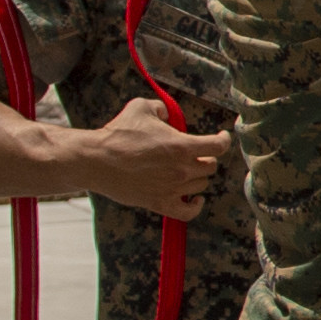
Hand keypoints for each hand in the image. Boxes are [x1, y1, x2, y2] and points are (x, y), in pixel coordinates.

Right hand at [79, 101, 229, 218]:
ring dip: (197, 176)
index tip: (222, 136)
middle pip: (210, 167)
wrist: (97, 160)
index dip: (224, 139)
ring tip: (187, 169)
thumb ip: (162, 108)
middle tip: (195, 152)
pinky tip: (195, 198)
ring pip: (201, 185)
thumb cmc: (118, 133)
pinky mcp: (159, 203)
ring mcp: (172, 189)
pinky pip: (188, 212)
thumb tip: (168, 115)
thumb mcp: (141, 107)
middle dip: (206, 157)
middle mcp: (181, 169)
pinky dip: (196, 206)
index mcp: (181, 146)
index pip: (218, 146)